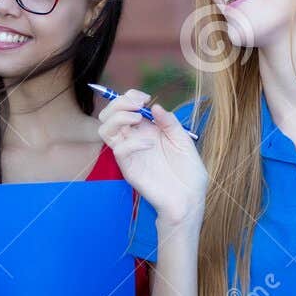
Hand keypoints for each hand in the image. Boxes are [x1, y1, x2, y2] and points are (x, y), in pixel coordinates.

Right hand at [97, 88, 206, 224]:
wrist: (190, 198)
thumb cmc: (188, 172)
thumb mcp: (183, 140)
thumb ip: (169, 122)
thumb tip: (155, 107)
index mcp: (146, 130)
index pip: (125, 108)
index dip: (129, 97)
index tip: (145, 98)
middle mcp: (134, 139)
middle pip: (108, 115)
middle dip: (119, 103)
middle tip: (138, 105)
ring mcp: (130, 153)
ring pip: (105, 130)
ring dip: (118, 118)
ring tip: (137, 119)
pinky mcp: (129, 169)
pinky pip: (119, 150)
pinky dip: (132, 142)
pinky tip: (150, 144)